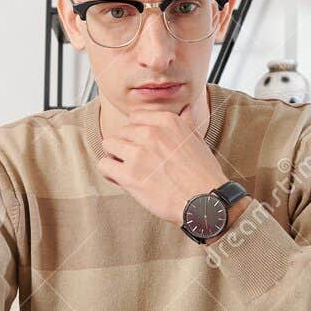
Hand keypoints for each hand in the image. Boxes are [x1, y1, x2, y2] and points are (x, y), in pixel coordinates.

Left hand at [95, 106, 228, 223]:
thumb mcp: (197, 140)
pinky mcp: (129, 176)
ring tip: (128, 169)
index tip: (142, 145)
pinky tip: (121, 178)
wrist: (205, 201)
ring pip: (109, 145)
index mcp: (167, 121)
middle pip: (121, 131)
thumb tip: (186, 109)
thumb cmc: (203, 174)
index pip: (135, 117)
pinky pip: (104, 165)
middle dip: (126, 146)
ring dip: (116, 156)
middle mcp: (150, 133)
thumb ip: (186, 123)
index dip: (136, 132)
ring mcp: (138, 154)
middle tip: (137, 161)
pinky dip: (109, 172)